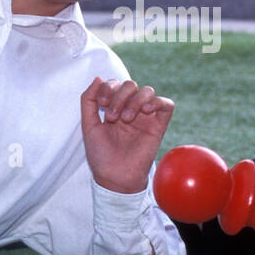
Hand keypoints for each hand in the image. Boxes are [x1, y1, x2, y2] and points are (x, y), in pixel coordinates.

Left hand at [80, 77, 174, 194]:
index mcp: (115, 107)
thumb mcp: (88, 124)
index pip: (115, 84)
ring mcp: (145, 117)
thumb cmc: (101, 154)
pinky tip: (145, 111)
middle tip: (112, 117)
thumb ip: (89, 100)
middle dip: (120, 96)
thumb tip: (97, 77)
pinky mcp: (158, 125)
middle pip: (131, 85)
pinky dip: (156, 102)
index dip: (108, 88)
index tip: (101, 104)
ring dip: (134, 100)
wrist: (113, 176)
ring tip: (126, 119)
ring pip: (147, 91)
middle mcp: (131, 109)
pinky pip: (166, 104)